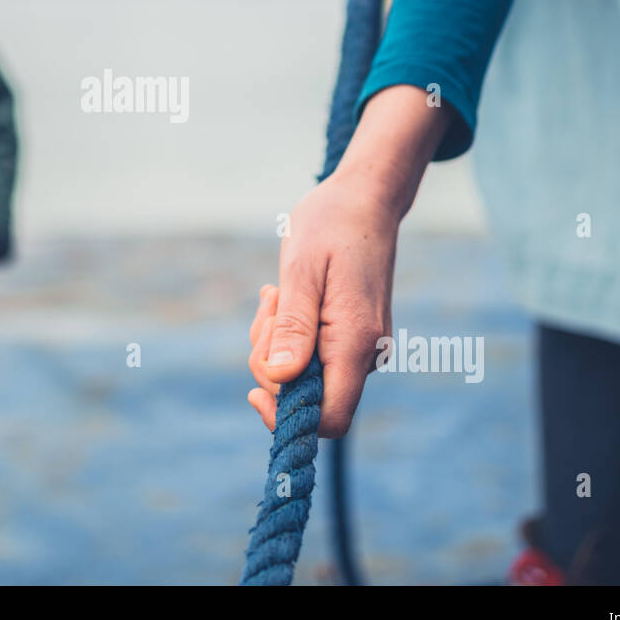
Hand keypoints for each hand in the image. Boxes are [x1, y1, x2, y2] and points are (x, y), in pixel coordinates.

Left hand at [246, 183, 400, 438]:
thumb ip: (293, 328)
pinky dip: (289, 335)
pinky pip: (311, 355)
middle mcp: (366, 354)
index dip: (288, 418)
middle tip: (269, 304)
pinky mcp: (354, 338)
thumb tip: (279, 380)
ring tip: (278, 294)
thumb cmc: (331, 225)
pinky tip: (286, 298)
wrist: (366, 200)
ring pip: (304, 375)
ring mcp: (363, 348)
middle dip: (271, 362)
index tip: (253, 390)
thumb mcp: (301, 270)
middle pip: (308, 397)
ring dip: (277, 343)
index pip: (329, 419)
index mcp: (355, 343)